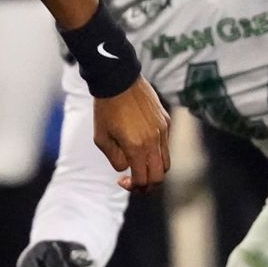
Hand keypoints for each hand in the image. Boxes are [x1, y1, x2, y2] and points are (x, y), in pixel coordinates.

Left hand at [94, 77, 170, 193]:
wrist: (117, 80)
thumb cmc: (105, 108)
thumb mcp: (101, 138)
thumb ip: (115, 158)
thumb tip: (127, 168)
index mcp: (136, 147)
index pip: (142, 179)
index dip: (133, 187)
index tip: (122, 181)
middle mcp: (154, 141)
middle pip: (159, 176)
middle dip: (147, 186)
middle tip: (136, 184)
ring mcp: (163, 130)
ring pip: (165, 162)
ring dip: (154, 170)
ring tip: (141, 168)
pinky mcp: (166, 120)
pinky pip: (166, 144)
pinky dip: (157, 152)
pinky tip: (143, 146)